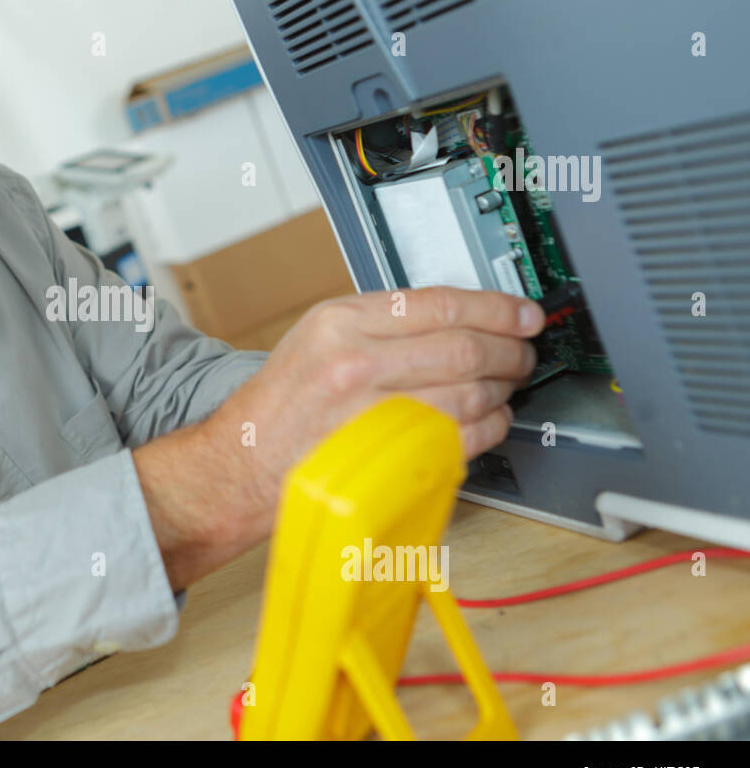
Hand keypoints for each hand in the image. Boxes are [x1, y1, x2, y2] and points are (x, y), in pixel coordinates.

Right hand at [211, 286, 543, 527]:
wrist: (244, 463)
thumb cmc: (281, 406)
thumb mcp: (316, 338)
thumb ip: (380, 322)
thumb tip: (458, 317)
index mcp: (339, 322)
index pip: (439, 303)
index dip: (496, 308)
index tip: (523, 315)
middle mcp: (354, 363)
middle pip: (464, 347)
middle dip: (510, 350)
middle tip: (523, 353)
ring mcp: (371, 414)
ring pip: (471, 393)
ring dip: (503, 390)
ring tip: (506, 387)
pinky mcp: (387, 459)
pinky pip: (463, 439)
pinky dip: (490, 428)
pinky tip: (489, 420)